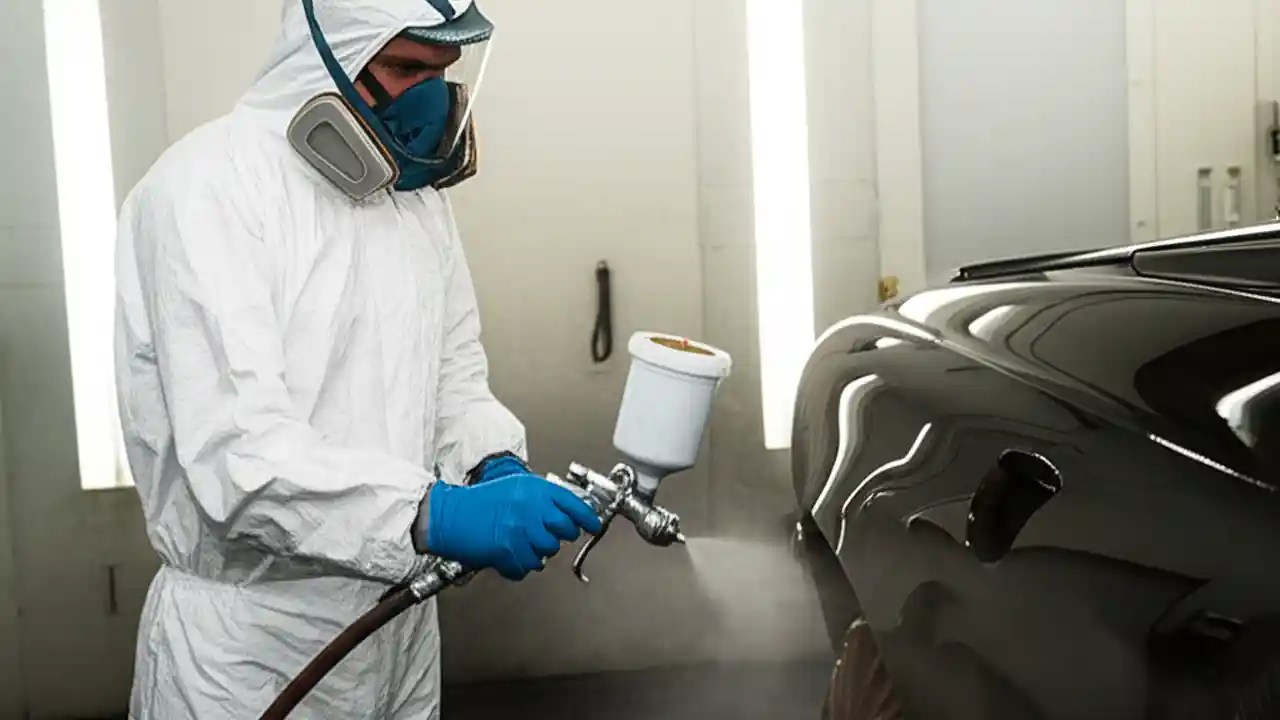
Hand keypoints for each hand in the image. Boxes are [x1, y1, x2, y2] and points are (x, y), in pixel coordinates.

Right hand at [424, 468, 602, 580]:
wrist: (451, 516)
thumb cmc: (479, 501)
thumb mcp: (515, 486)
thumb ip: (541, 496)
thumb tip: (565, 509)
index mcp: (535, 490)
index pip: (574, 504)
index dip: (587, 517)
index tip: (593, 524)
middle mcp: (531, 509)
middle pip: (565, 530)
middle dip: (561, 535)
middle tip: (550, 534)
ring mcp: (521, 532)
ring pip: (547, 552)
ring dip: (537, 550)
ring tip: (520, 541)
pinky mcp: (509, 552)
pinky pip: (528, 567)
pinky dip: (520, 565)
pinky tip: (509, 553)